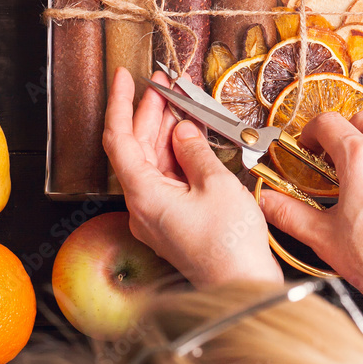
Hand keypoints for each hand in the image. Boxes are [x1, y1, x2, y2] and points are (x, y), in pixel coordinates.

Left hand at [103, 68, 282, 287]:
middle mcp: (142, 206)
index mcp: (143, 195)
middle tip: (166, 82)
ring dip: (166, 130)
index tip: (124, 76)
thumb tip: (182, 130)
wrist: (243, 287)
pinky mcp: (172, 221)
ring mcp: (156, 215)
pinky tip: (191, 136)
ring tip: (183, 102)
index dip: (120, 103)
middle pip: (137, 148)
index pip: (119, 139)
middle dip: (150, 111)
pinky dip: (177, 153)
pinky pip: (167, 178)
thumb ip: (194, 150)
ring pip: (153, 162)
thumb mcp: (216, 184)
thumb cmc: (230, 243)